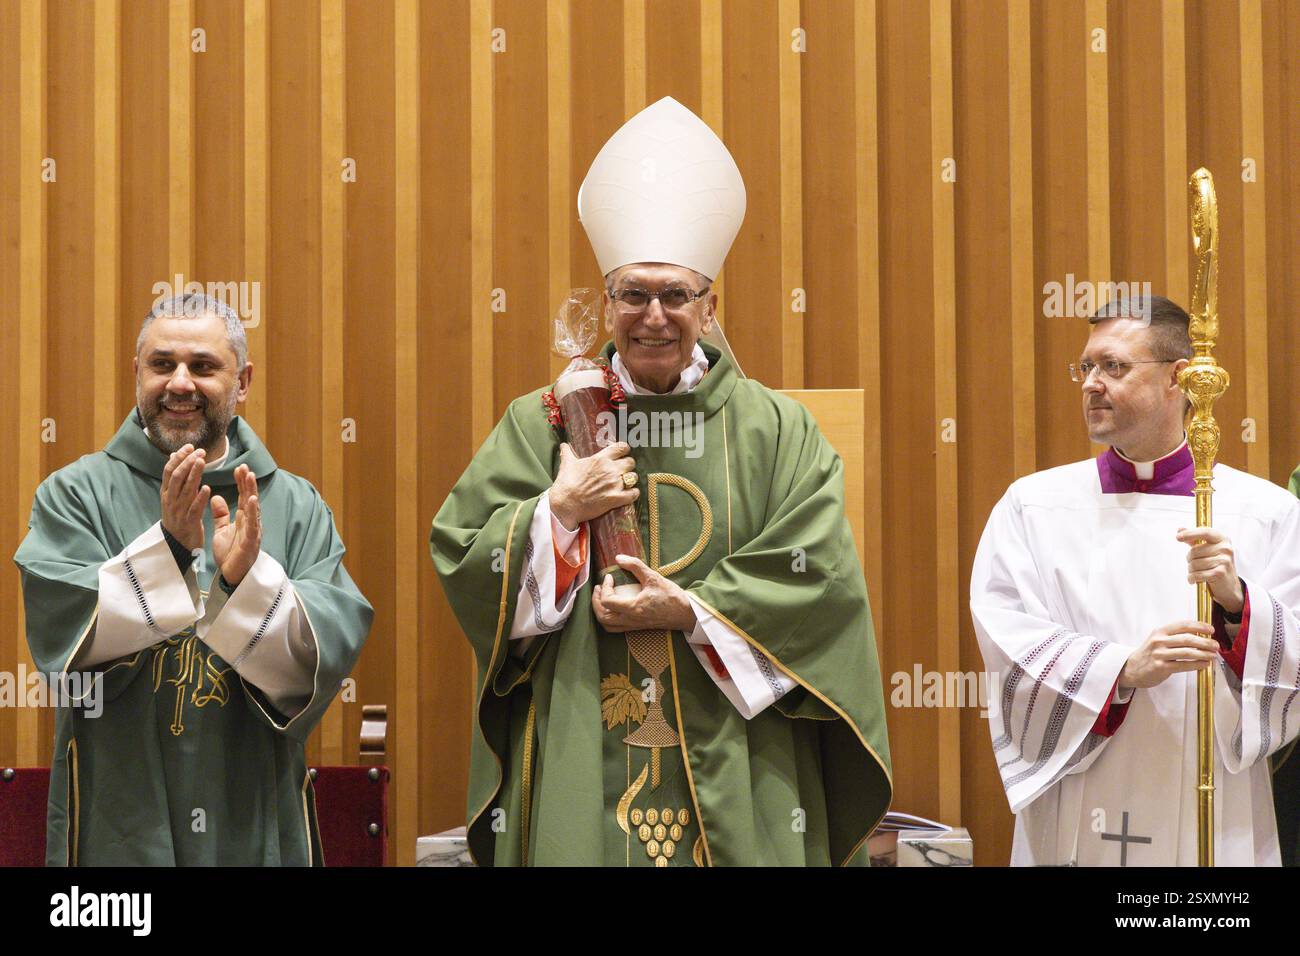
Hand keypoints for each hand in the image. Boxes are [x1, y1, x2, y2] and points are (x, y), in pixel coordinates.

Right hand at [160, 444, 209, 551]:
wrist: (176, 545)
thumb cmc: (178, 517)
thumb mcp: (173, 497)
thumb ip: (176, 478)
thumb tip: (174, 455)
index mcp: (166, 493)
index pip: (169, 471)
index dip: (179, 458)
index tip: (190, 446)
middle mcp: (170, 500)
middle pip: (176, 478)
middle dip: (187, 462)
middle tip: (200, 451)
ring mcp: (178, 511)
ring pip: (185, 490)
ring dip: (193, 474)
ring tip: (202, 461)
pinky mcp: (189, 522)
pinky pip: (194, 508)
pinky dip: (199, 497)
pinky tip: (207, 487)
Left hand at [212, 464, 261, 587]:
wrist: (232, 575)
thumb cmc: (230, 554)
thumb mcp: (221, 530)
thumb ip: (220, 515)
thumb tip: (216, 497)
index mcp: (243, 520)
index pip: (244, 497)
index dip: (242, 483)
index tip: (239, 468)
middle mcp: (251, 523)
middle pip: (250, 499)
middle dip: (247, 483)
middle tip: (245, 466)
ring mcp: (253, 531)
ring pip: (254, 508)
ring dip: (252, 492)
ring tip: (249, 477)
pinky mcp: (251, 541)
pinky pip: (252, 524)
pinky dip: (253, 512)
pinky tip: (252, 500)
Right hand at [549, 441, 638, 527]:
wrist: (565, 504)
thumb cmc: (566, 484)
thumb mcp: (566, 464)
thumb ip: (568, 452)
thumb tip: (564, 445)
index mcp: (600, 459)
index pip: (621, 447)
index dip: (624, 450)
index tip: (623, 453)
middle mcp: (610, 470)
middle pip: (630, 462)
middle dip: (627, 466)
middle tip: (622, 470)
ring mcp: (614, 484)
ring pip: (634, 477)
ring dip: (630, 480)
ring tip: (625, 483)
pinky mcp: (616, 499)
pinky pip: (634, 494)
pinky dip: (633, 494)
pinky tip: (629, 494)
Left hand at [591, 555, 696, 632]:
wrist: (686, 614)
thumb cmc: (672, 596)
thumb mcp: (654, 577)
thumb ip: (635, 566)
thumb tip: (618, 558)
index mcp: (634, 608)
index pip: (608, 601)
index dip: (604, 588)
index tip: (610, 577)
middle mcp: (631, 620)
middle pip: (602, 616)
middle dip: (596, 601)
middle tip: (598, 588)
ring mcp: (633, 626)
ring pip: (607, 624)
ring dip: (600, 611)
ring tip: (602, 597)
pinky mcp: (637, 627)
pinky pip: (615, 627)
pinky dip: (608, 618)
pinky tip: (613, 606)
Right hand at [1118, 620, 1218, 689]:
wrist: (1131, 668)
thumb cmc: (1149, 654)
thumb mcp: (1158, 640)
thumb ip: (1175, 637)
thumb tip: (1199, 636)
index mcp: (1160, 631)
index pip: (1183, 625)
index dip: (1199, 626)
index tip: (1211, 630)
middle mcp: (1159, 641)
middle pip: (1187, 639)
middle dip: (1205, 642)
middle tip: (1216, 645)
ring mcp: (1159, 654)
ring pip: (1187, 652)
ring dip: (1203, 654)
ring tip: (1213, 655)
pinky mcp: (1161, 667)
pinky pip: (1183, 665)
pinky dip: (1196, 664)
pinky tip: (1204, 664)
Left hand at [1177, 526, 1243, 613]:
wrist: (1229, 584)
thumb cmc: (1216, 564)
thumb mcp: (1207, 549)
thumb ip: (1194, 539)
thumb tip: (1180, 529)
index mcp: (1222, 539)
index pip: (1205, 532)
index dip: (1190, 533)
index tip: (1178, 537)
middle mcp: (1225, 548)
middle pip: (1194, 551)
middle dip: (1189, 559)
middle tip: (1195, 564)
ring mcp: (1224, 560)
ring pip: (1194, 564)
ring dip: (1191, 570)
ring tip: (1198, 572)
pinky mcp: (1220, 573)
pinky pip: (1196, 574)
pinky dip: (1192, 578)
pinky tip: (1194, 579)